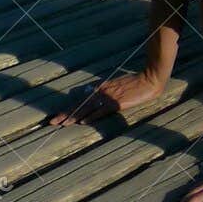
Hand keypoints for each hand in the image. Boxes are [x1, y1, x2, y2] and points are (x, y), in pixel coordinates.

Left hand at [47, 71, 164, 126]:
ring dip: (75, 116)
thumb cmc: (138, 82)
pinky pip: (101, 110)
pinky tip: (83, 121)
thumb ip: (110, 90)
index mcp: (103, 87)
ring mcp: (109, 97)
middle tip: (53, 121)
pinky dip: (92, 116)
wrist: (150, 78)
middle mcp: (102, 91)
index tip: (59, 115)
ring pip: (88, 108)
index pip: (82, 99)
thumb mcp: (120, 84)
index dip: (70, 108)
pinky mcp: (117, 102)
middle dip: (66, 113)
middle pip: (81, 104)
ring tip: (63, 123)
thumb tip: (99, 97)